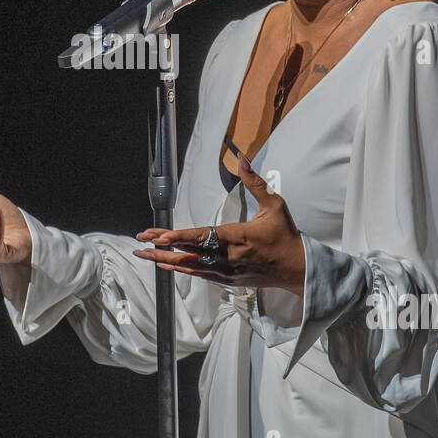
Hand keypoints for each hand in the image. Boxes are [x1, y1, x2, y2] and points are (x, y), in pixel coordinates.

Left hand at [131, 152, 305, 295]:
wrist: (296, 268)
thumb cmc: (285, 235)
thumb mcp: (274, 204)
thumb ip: (255, 182)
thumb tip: (243, 158)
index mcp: (237, 237)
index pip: (203, 236)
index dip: (180, 236)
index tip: (160, 236)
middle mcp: (228, 257)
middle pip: (189, 253)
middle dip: (163, 248)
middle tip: (141, 243)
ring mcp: (227, 271)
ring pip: (191, 266)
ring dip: (167, 259)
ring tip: (146, 254)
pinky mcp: (228, 279)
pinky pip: (200, 274)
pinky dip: (182, 269)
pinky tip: (167, 264)